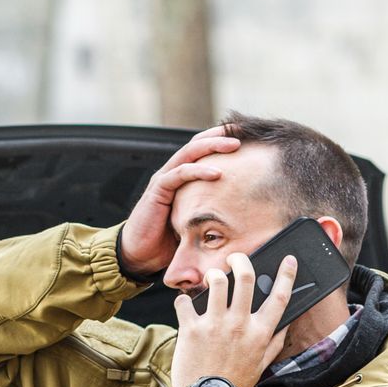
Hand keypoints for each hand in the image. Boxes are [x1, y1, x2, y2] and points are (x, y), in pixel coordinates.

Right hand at [116, 127, 242, 275]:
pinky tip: (217, 173)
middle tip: (243, 131)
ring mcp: (164, 179)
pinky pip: (180, 173)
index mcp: (181, 177)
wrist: (140, 255)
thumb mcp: (196, 221)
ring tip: (235, 145)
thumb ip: (212, 211)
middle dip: (220, 134)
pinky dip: (198, 170)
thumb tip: (243, 214)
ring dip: (213, 145)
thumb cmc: (167, 241)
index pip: (202, 150)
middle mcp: (172, 173)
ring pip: (190, 152)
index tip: (246, 136)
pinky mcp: (158, 190)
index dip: (221, 140)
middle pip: (197, 143)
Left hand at [170, 251, 299, 386]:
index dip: (287, 274)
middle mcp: (239, 325)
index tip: (289, 259)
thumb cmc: (235, 383)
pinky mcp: (191, 330)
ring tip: (211, 278)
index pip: (280, 297)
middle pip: (245, 278)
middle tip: (235, 259)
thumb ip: (274, 343)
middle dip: (241, 260)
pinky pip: (184, 302)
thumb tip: (285, 325)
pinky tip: (185, 305)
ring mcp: (214, 325)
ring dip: (213, 275)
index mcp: (260, 333)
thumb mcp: (262, 364)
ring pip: (216, 282)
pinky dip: (183, 300)